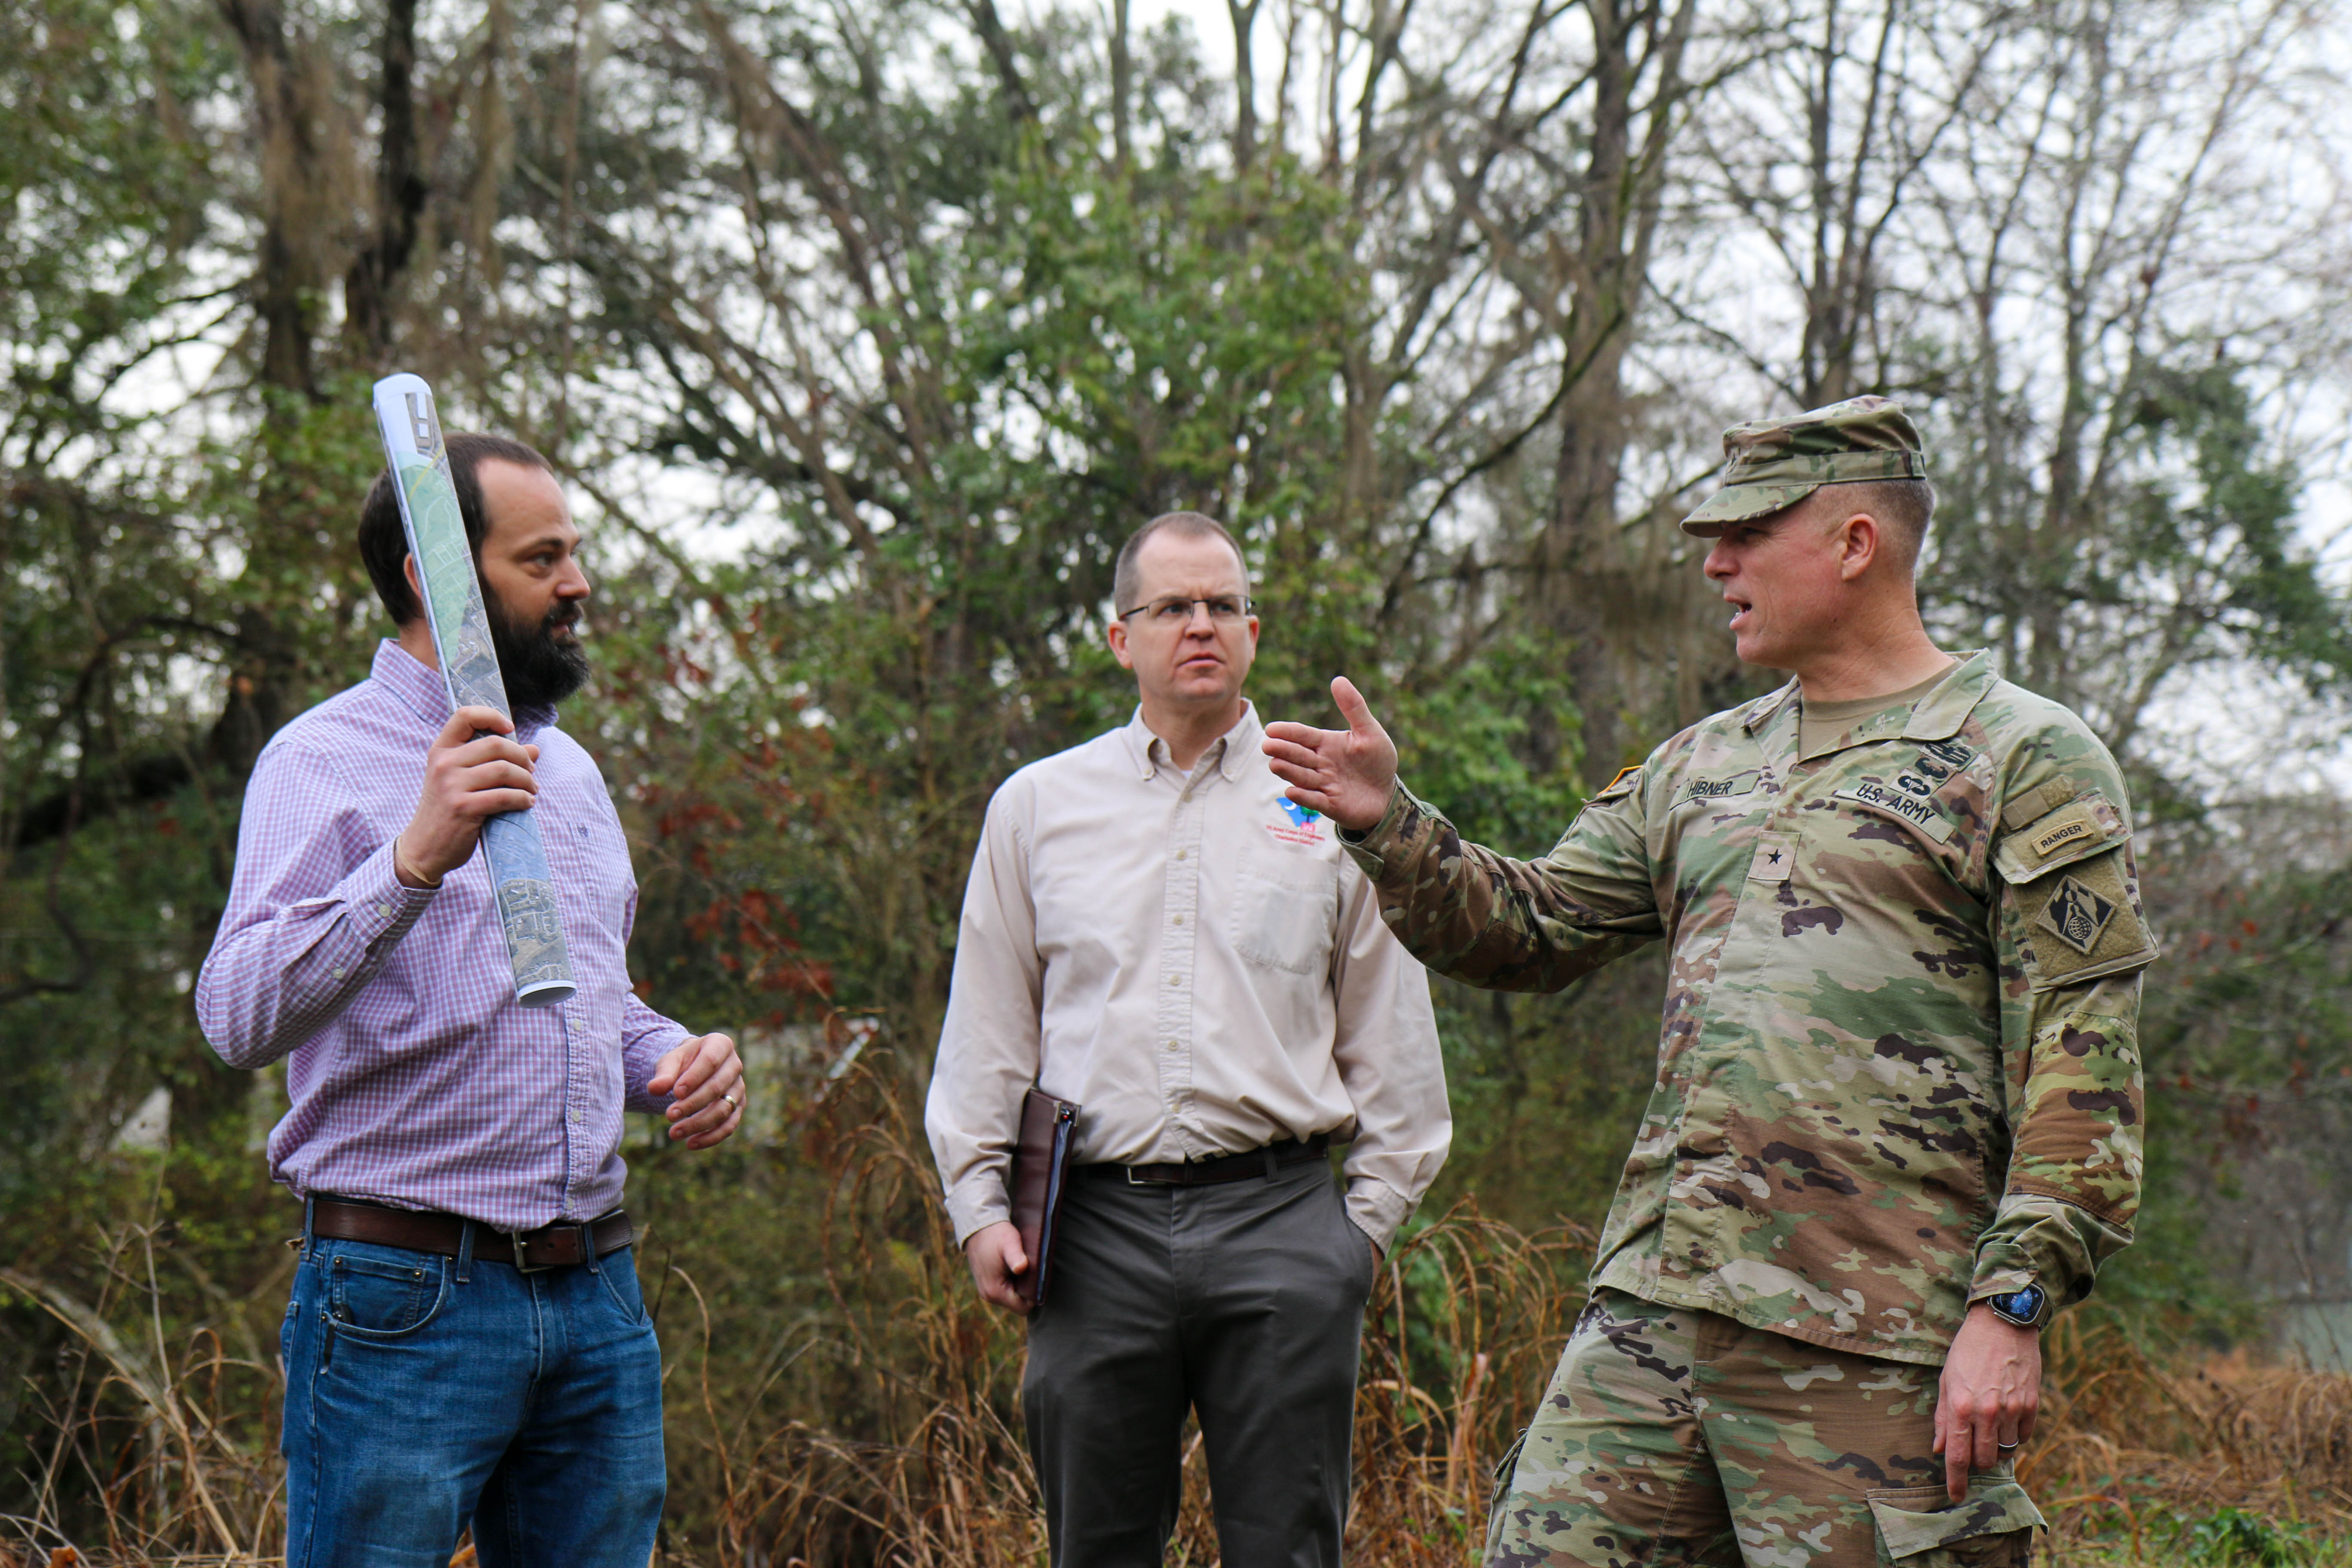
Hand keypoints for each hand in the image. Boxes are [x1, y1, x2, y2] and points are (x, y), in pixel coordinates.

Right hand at [396, 706, 540, 884]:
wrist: (423, 848)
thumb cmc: (448, 811)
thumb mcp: (460, 780)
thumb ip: (492, 761)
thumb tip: (534, 749)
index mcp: (441, 751)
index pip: (464, 716)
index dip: (492, 716)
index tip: (510, 729)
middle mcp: (444, 764)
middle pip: (496, 744)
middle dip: (521, 757)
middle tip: (531, 771)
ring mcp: (452, 786)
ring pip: (504, 770)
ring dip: (526, 780)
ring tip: (531, 790)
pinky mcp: (463, 808)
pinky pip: (504, 796)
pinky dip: (522, 799)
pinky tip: (526, 804)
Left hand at [647, 1033, 745, 1148]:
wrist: (695, 1068)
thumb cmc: (683, 1062)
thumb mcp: (671, 1061)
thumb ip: (664, 1073)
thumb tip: (654, 1089)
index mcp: (721, 1044)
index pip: (710, 1061)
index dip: (694, 1078)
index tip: (675, 1092)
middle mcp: (734, 1065)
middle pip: (717, 1087)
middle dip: (692, 1104)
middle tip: (669, 1115)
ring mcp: (739, 1088)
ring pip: (724, 1109)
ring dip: (699, 1124)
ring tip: (674, 1133)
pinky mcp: (737, 1107)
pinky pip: (730, 1125)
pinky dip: (711, 1137)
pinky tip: (691, 1144)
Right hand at [963, 1221, 1031, 1314]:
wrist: (979, 1226)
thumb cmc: (996, 1234)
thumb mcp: (1009, 1242)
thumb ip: (1016, 1257)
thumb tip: (1021, 1268)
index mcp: (994, 1291)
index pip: (1023, 1307)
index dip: (1034, 1296)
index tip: (1040, 1280)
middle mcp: (989, 1295)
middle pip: (1018, 1303)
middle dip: (1028, 1291)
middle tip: (1035, 1272)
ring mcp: (987, 1290)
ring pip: (1013, 1296)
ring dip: (1022, 1285)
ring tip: (1026, 1268)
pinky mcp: (988, 1284)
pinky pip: (1007, 1290)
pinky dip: (1015, 1281)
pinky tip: (1018, 1267)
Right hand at [1261, 676, 1400, 832]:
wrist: (1387, 794)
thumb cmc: (1377, 761)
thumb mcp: (1370, 732)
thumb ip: (1354, 708)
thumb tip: (1337, 679)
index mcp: (1326, 744)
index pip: (1303, 736)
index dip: (1288, 732)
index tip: (1271, 729)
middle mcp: (1320, 763)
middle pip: (1298, 755)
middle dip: (1283, 750)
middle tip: (1267, 745)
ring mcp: (1323, 784)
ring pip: (1302, 776)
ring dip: (1288, 771)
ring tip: (1274, 764)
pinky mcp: (1330, 804)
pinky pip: (1314, 800)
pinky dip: (1303, 796)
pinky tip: (1291, 791)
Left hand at [1934, 1303, 2040, 1500]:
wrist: (2002, 1324)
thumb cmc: (1968, 1351)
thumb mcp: (1946, 1380)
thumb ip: (1943, 1418)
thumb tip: (1939, 1449)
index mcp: (1961, 1406)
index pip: (1957, 1456)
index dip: (1955, 1481)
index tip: (1955, 1496)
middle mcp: (1987, 1412)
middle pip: (1983, 1459)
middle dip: (1976, 1462)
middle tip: (1971, 1450)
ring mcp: (2012, 1410)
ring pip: (2005, 1452)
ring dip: (1995, 1450)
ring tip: (1987, 1433)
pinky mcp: (2031, 1405)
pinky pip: (2023, 1437)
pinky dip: (2013, 1436)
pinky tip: (2005, 1421)